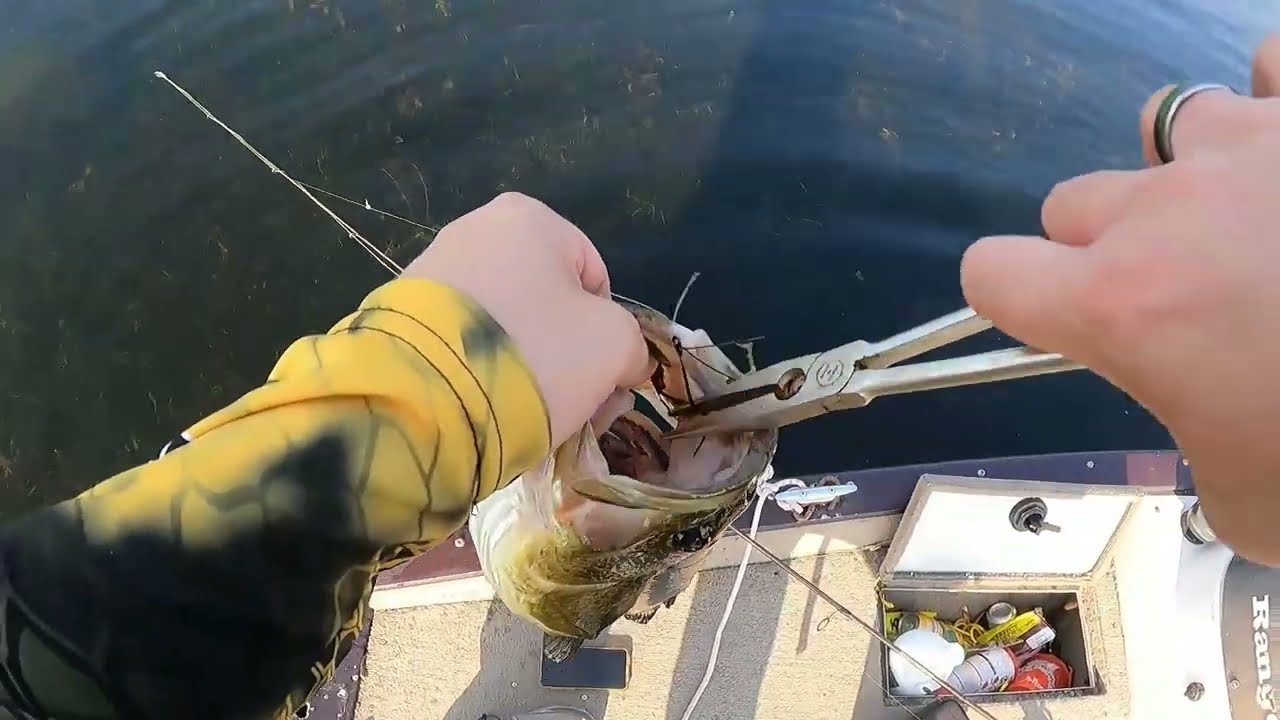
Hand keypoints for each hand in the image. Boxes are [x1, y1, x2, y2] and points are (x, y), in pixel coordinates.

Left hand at [403, 192, 652, 445]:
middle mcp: (475, 229)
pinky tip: (483, 407)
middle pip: (547, 302)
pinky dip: (481, 372)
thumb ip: (632, 345)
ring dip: (526, 366)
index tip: (602, 379)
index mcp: (529, 217)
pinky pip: (462, 342)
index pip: (595, 278)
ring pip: (506, 325)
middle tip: (571, 405)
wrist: (426, 398)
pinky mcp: (399, 314)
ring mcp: (431, 270)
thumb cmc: (535, 353)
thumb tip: (625, 363)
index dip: (607, 332)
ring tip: (524, 413)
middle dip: (566, 353)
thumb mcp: (613, 346)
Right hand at [961, 35, 1279, 563]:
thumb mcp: (1251, 507)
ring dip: (1196, 174)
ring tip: (1262, 216)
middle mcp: (1168, 211)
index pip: (993, 274)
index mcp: (1124, 306)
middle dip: (1108, 245)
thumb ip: (1196, 446)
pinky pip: (1274, 62)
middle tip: (1188, 294)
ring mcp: (1252, 145)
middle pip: (1073, 201)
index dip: (1013, 298)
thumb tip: (1218, 427)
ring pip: (1170, 129)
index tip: (1058, 321)